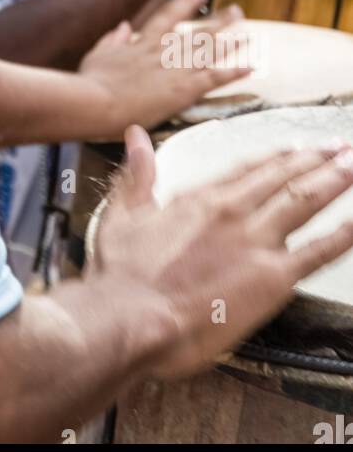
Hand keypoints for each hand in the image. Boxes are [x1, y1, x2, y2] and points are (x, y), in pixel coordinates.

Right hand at [79, 0, 249, 137]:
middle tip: (237, 11)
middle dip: (219, 21)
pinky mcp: (183, 90)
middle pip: (197, 32)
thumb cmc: (90, 81)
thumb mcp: (98, 55)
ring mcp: (175, 69)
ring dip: (232, 43)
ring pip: (210, 52)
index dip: (186, 2)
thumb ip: (112, 39)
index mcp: (142, 42)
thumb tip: (123, 26)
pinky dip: (234, 72)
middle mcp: (163, 51)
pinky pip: (215, 79)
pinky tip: (250, 66)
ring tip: (249, 34)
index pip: (169, 16)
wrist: (94, 101)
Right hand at [91, 126, 352, 378]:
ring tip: (352, 166)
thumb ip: (136, 173)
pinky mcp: (272, 278)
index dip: (275, 157)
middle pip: (283, 177)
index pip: (247, 169)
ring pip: (304, 201)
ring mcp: (255, 242)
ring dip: (333, 181)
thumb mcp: (121, 214)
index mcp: (200, 198)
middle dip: (315, 160)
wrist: (132, 316)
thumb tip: (135, 135)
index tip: (294, 148)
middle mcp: (233, 212)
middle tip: (340, 148)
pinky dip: (343, 235)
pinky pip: (318, 252)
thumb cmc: (123, 275)